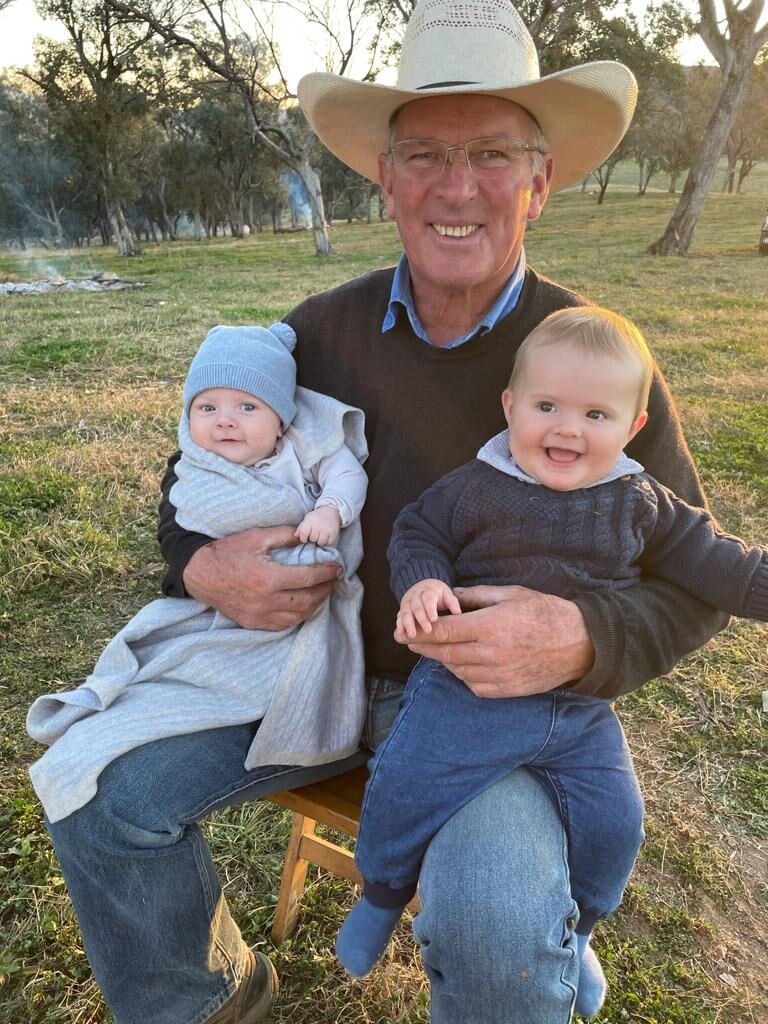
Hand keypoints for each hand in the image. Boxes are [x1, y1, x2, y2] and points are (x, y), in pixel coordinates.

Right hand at [182, 524, 339, 629]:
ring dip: (315, 604)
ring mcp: (259, 615)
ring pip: (298, 615)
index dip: (326, 572)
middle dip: (325, 589)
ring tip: (322, 591)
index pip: (308, 577)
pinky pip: (283, 624)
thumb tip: (307, 535)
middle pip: (308, 599)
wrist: (199, 574)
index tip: (337, 567)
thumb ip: (284, 535)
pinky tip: (303, 605)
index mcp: (268, 578)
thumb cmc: (226, 552)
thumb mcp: (256, 537)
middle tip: (333, 579)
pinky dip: (298, 615)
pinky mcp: (253, 623)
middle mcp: (266, 601)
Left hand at [295, 506, 341, 545]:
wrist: (330, 511)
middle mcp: (318, 525)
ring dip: (320, 541)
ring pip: (321, 542)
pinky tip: (326, 536)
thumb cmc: (316, 517)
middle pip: (312, 539)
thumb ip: (300, 528)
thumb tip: (295, 535)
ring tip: (320, 536)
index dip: (303, 538)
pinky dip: (327, 541)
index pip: (303, 534)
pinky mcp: (333, 532)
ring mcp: (326, 529)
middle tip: (315, 534)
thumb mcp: (307, 519)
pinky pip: (329, 543)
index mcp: (310, 521)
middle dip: (313, 538)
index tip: (306, 538)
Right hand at [395, 579, 461, 639]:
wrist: (423, 587)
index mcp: (428, 591)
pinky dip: (399, 626)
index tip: (434, 619)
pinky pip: (399, 618)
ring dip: (408, 624)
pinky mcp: (401, 610)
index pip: (428, 599)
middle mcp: (415, 596)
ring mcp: (406, 603)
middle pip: (416, 606)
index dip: (430, 609)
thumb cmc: (438, 594)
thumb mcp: (447, 595)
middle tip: (427, 630)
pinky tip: (400, 635)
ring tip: (412, 635)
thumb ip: (452, 603)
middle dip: (421, 619)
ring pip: (405, 612)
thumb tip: (458, 613)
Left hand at [399, 585, 593, 697]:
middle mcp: (491, 653)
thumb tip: (451, 596)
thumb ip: (476, 596)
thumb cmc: (546, 613)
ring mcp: (499, 675)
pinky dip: (462, 675)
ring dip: (442, 660)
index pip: (444, 631)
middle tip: (409, 641)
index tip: (404, 631)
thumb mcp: (511, 594)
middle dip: (423, 647)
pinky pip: (473, 685)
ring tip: (436, 649)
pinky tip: (461, 664)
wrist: (580, 645)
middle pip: (444, 653)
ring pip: (457, 670)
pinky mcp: (506, 690)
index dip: (421, 632)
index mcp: (491, 626)